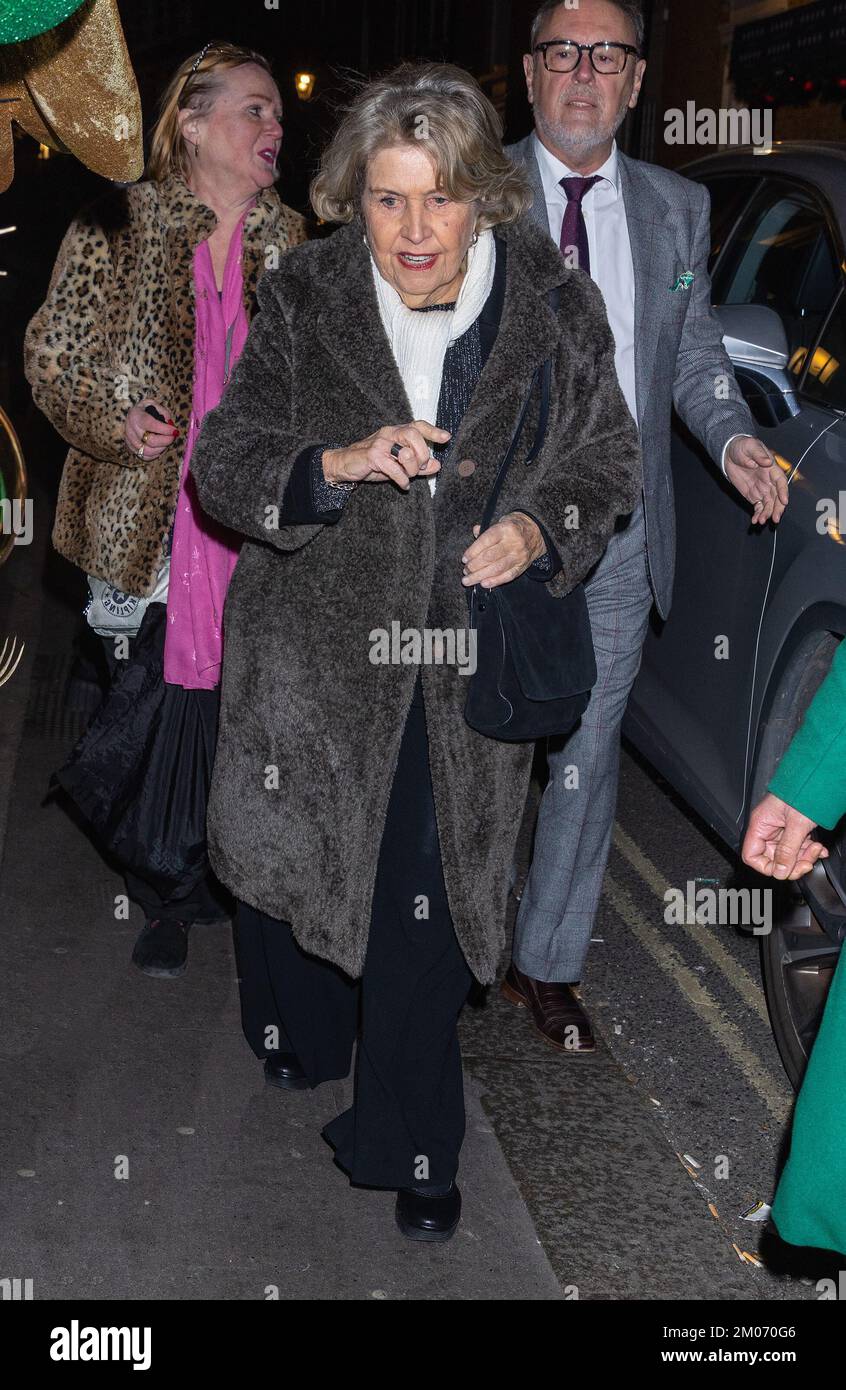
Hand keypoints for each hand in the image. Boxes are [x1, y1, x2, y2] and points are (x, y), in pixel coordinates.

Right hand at [125, 400, 178, 458]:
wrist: (131, 416)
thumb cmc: (145, 410)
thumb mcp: (152, 403)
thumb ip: (163, 411)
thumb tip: (169, 423)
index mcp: (135, 415)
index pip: (150, 424)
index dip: (165, 429)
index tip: (175, 430)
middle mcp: (130, 429)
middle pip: (150, 441)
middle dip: (166, 440)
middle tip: (173, 436)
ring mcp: (130, 441)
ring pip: (148, 451)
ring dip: (162, 448)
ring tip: (166, 441)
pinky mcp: (131, 449)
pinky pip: (145, 457)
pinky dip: (155, 454)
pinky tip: (160, 447)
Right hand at [322, 421, 449, 489]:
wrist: (344, 465)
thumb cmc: (373, 463)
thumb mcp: (398, 464)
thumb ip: (418, 465)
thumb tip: (437, 465)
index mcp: (396, 432)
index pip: (417, 425)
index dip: (433, 431)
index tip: (446, 438)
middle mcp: (389, 433)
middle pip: (414, 435)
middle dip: (422, 454)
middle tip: (420, 468)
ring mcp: (380, 443)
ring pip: (406, 452)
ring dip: (412, 469)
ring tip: (408, 477)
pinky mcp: (373, 456)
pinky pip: (395, 468)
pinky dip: (402, 480)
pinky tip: (402, 485)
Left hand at [461, 512, 544, 589]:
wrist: (536, 533)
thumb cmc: (513, 528)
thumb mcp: (501, 522)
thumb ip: (486, 529)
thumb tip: (475, 531)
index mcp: (505, 529)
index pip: (486, 541)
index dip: (473, 551)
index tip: (464, 558)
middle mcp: (513, 543)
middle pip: (489, 557)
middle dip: (474, 565)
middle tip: (465, 570)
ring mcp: (518, 556)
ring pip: (496, 568)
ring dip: (480, 576)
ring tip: (468, 580)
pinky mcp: (522, 566)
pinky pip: (507, 576)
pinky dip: (494, 581)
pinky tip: (484, 584)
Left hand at [724, 435, 787, 524]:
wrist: (730, 453)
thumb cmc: (743, 447)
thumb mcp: (750, 446)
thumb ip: (758, 454)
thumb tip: (766, 461)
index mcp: (772, 469)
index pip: (781, 482)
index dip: (783, 492)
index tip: (784, 501)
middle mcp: (769, 481)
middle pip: (777, 497)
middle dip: (778, 508)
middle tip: (775, 518)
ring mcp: (762, 489)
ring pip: (769, 504)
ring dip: (767, 513)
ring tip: (762, 520)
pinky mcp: (754, 495)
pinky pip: (758, 507)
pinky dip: (758, 514)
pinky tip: (756, 520)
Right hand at [741, 792, 827, 879]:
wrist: (818, 778)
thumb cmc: (803, 791)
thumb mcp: (797, 824)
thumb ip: (788, 850)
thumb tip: (780, 871)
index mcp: (760, 824)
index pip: (751, 855)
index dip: (767, 867)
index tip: (784, 870)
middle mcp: (767, 828)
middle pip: (773, 858)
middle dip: (793, 863)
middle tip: (807, 862)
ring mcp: (780, 829)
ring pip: (787, 854)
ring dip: (804, 857)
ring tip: (817, 849)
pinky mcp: (792, 828)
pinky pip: (797, 847)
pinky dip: (808, 850)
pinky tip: (818, 848)